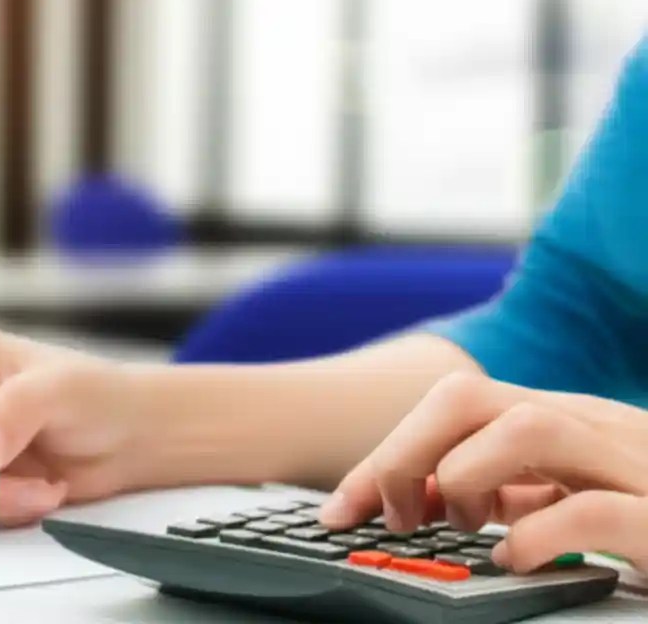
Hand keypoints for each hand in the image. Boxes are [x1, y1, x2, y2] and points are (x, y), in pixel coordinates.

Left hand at [319, 371, 647, 571]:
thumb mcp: (569, 500)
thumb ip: (510, 491)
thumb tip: (424, 500)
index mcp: (565, 422)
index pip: (454, 404)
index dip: (388, 451)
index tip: (342, 508)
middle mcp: (597, 429)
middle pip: (471, 398)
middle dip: (405, 452)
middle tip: (387, 517)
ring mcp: (639, 467)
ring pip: (528, 426)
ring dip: (463, 477)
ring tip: (453, 527)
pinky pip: (599, 507)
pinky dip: (538, 532)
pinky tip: (515, 561)